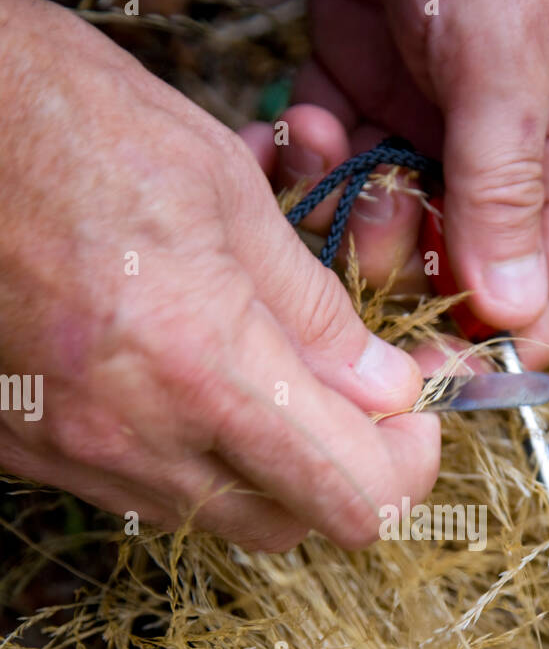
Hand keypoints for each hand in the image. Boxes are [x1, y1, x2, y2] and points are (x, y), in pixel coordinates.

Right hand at [0, 0, 438, 550]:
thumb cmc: (64, 121)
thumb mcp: (222, 188)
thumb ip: (314, 311)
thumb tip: (386, 387)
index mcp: (203, 361)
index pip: (354, 498)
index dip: (406, 465)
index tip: (410, 413)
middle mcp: (139, 433)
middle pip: (293, 527)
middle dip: (341, 473)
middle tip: (352, 399)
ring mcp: (76, 451)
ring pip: (217, 516)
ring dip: (265, 468)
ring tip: (265, 378)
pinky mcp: (29, 450)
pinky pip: (142, 492)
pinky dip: (188, 456)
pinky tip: (182, 380)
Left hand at [247, 0, 548, 367]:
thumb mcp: (507, 59)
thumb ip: (502, 189)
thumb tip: (513, 313)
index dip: (511, 340)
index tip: (449, 361)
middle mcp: (489, 157)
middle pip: (451, 272)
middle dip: (402, 268)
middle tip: (373, 216)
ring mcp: (419, 125)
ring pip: (378, 226)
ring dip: (343, 208)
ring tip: (327, 144)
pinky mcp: (354, 86)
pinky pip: (326, 163)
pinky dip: (304, 157)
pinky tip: (297, 121)